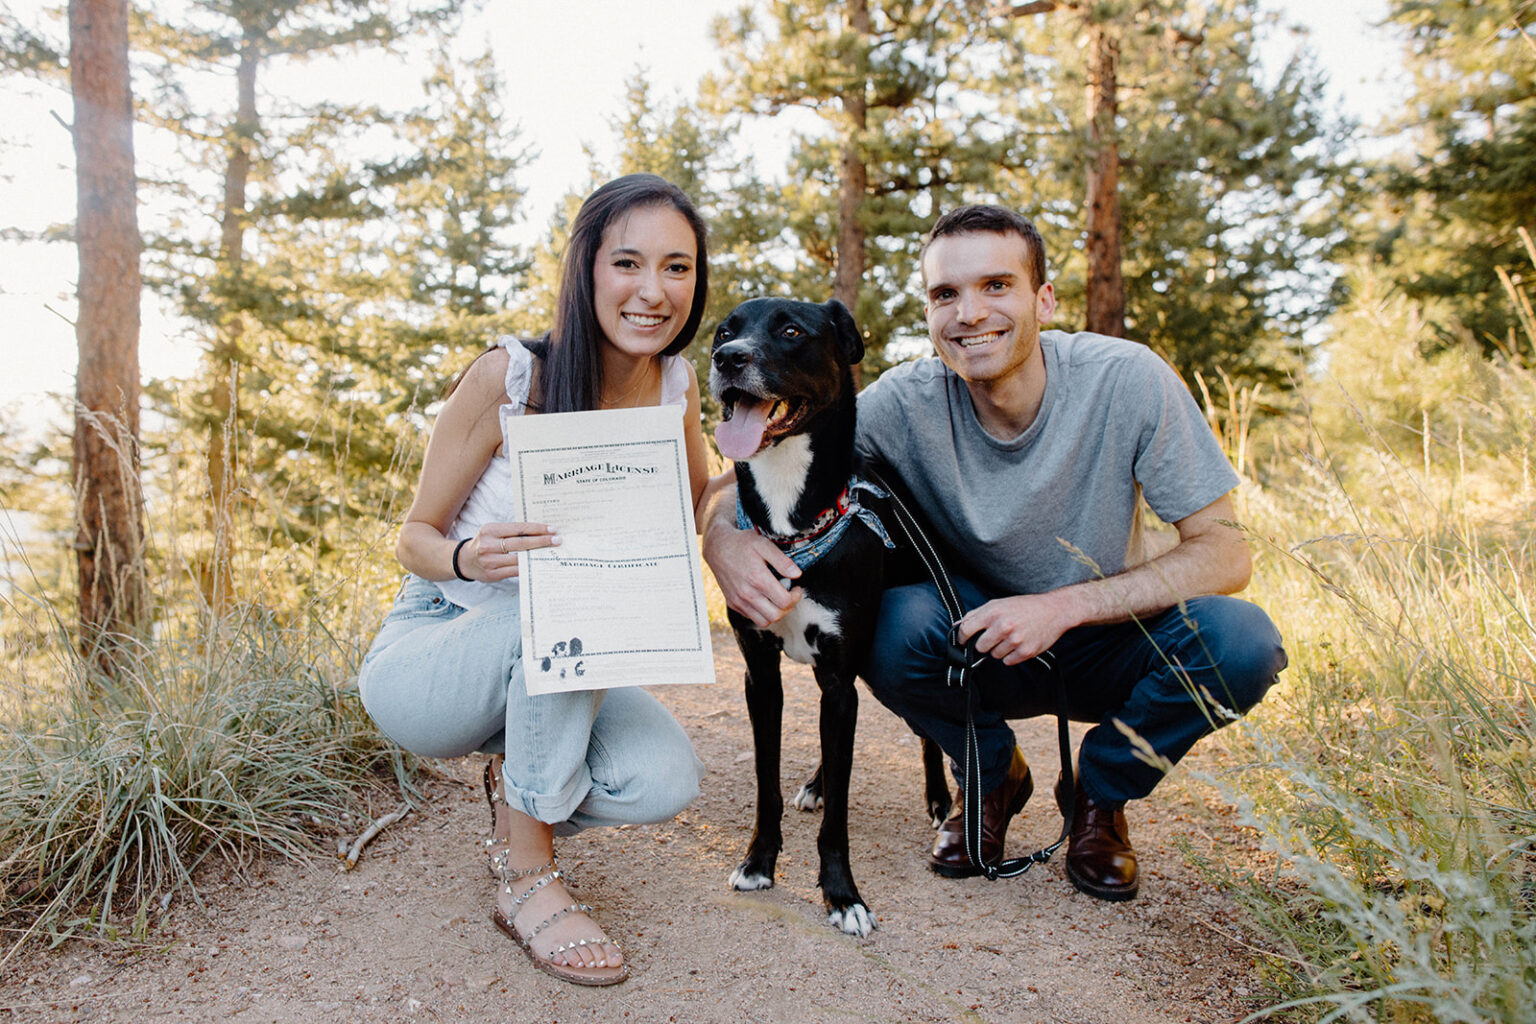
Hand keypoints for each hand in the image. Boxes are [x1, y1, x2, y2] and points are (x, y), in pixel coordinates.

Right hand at [463, 522, 559, 581]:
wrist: (463, 560)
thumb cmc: (484, 543)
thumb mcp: (493, 532)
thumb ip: (512, 532)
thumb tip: (539, 532)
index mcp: (490, 530)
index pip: (519, 528)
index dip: (537, 529)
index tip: (552, 529)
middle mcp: (488, 545)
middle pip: (521, 543)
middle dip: (542, 541)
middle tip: (558, 540)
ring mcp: (490, 561)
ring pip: (520, 559)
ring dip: (537, 556)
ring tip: (551, 553)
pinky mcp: (493, 575)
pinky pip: (516, 571)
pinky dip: (528, 568)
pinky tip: (538, 565)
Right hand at [702, 518, 801, 627]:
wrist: (717, 547)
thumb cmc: (741, 543)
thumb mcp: (764, 544)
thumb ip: (782, 561)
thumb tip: (797, 574)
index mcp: (758, 579)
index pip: (785, 601)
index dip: (796, 597)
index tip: (796, 588)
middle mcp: (747, 593)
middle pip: (776, 615)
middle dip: (788, 607)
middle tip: (789, 595)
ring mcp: (739, 600)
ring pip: (764, 621)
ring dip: (775, 613)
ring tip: (777, 600)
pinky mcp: (733, 603)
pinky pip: (752, 617)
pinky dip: (762, 613)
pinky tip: (764, 599)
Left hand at [957, 594, 1072, 666]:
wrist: (1054, 611)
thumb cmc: (1025, 606)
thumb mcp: (999, 603)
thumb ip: (977, 614)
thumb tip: (958, 626)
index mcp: (993, 612)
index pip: (966, 630)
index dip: (962, 637)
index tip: (963, 640)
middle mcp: (1003, 626)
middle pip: (979, 647)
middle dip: (984, 644)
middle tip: (996, 636)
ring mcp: (1015, 640)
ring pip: (994, 655)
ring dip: (1000, 649)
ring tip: (1011, 637)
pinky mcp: (1025, 652)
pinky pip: (1008, 662)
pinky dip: (1011, 656)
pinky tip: (1018, 644)